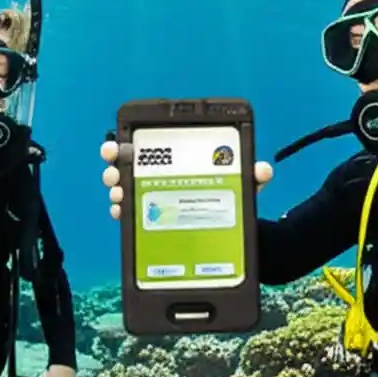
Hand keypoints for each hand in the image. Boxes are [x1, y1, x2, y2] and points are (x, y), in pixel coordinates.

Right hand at [99, 140, 273, 219]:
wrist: (233, 233)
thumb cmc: (232, 199)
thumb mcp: (242, 185)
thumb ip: (252, 175)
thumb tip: (262, 170)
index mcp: (176, 161)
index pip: (148, 147)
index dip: (127, 142)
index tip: (118, 143)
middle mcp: (158, 178)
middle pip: (127, 167)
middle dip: (114, 166)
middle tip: (115, 171)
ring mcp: (152, 200)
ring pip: (124, 190)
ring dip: (116, 190)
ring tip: (119, 194)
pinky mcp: (150, 224)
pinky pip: (131, 218)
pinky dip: (123, 215)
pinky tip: (122, 214)